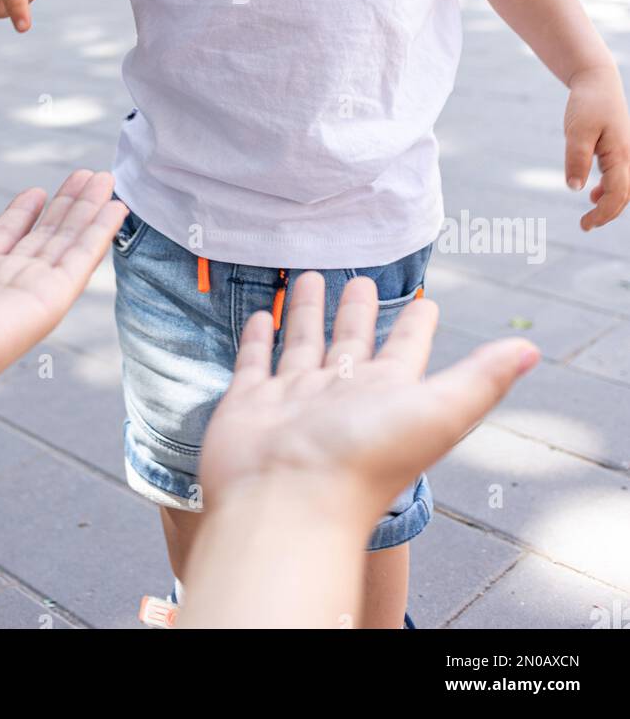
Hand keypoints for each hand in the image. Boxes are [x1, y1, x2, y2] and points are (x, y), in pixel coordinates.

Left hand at [0, 170, 126, 421]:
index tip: (42, 188)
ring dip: (89, 212)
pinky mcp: (44, 304)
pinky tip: (115, 208)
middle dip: (68, 207)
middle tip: (90, 175)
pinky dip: (99, 234)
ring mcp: (26, 295)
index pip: (6, 238)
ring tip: (106, 180)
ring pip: (67, 246)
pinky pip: (79, 263)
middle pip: (44, 239)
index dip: (25, 213)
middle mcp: (0, 286)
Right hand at [200, 271, 539, 519]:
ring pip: (302, 345)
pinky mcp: (249, 405)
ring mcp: (293, 400)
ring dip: (307, 314)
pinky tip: (262, 316)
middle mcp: (341, 395)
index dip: (417, 324)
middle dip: (358, 311)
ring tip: (310, 278)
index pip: (405, 350)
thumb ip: (481, 377)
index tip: (426, 299)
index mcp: (386, 394)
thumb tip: (532, 351)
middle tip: (361, 278)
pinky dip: (257, 339)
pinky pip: (255, 364)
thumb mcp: (438, 410)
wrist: (288, 504)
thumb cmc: (365, 460)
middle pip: (352, 342)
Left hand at [564, 64, 629, 229]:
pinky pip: (619, 176)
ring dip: (609, 203)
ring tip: (590, 215)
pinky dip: (608, 189)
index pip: (618, 194)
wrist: (597, 81)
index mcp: (620, 155)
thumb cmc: (588, 103)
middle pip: (624, 195)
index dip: (603, 213)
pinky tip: (592, 192)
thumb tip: (574, 188)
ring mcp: (625, 153)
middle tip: (585, 226)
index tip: (585, 224)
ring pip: (624, 187)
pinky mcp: (618, 150)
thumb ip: (576, 159)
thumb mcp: (576, 131)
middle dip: (607, 213)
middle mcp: (628, 157)